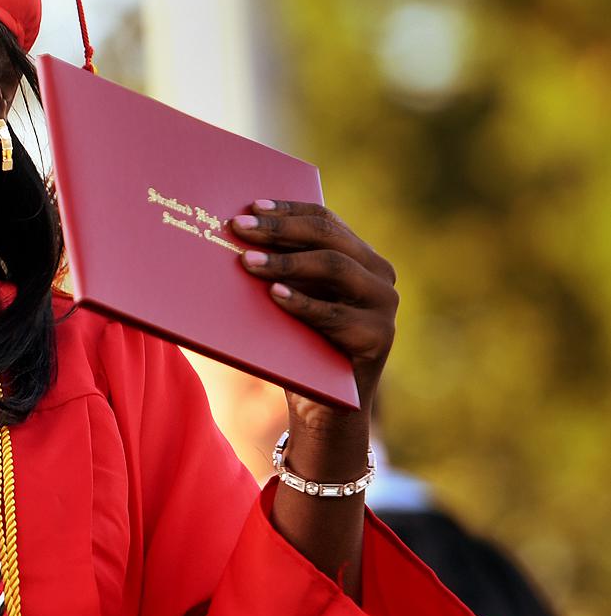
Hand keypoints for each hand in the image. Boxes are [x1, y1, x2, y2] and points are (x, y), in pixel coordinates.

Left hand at [230, 198, 397, 425]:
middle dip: (280, 230)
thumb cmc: (297, 347)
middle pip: (329, 238)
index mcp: (361, 257)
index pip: (325, 220)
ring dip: (287, 261)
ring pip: (335, 268)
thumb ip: (279, 269)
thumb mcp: (288, 301)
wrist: (323, 409)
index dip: (288, 210)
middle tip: (239, 228)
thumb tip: (232, 234)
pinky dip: (302, 302)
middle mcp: (380, 276)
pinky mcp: (378, 338)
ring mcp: (384, 306)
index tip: (251, 206)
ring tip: (248, 262)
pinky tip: (273, 294)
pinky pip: (334, 315)